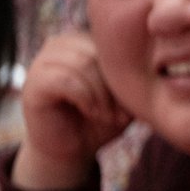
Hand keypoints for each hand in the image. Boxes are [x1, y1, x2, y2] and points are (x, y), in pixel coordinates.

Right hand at [15, 32, 131, 190]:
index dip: (125, 72)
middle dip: (113, 85)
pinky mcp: (33, 82)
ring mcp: (43, 61)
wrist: (71, 150)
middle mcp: (60, 44)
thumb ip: (134, 74)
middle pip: (97, 51)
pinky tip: (91, 112)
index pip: (111, 42)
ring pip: (82, 63)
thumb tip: (156, 63)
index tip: (132, 103)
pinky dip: (85, 98)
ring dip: (101, 94)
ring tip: (107, 115)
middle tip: (120, 114)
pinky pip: (64, 79)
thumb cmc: (100, 121)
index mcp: (83, 40)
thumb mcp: (124, 96)